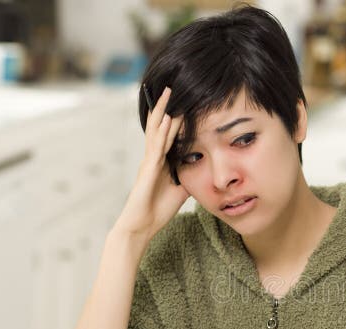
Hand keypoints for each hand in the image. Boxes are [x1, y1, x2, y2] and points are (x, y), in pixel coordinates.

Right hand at [114, 86, 189, 242]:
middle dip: (166, 107)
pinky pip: (156, 147)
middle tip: (172, 86)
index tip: (182, 100)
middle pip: (159, 126)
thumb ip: (189, 177)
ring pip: (156, 131)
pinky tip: (166, 118)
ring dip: (163, 111)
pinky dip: (162, 132)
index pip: (168, 134)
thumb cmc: (157, 210)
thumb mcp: (181, 190)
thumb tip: (204, 170)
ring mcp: (149, 162)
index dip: (174, 117)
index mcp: (160, 161)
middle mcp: (152, 157)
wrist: (141, 226)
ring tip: (168, 92)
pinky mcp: (148, 170)